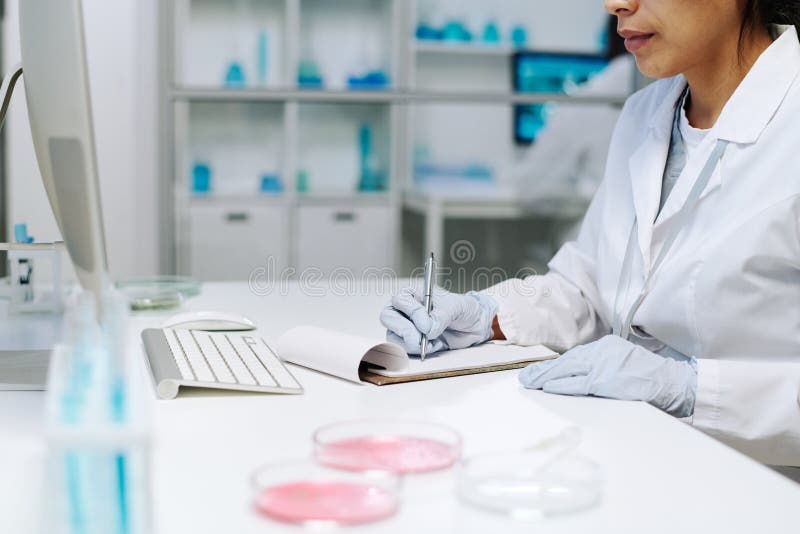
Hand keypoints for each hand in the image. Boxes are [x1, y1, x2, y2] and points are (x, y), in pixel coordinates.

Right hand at [380, 285, 497, 355]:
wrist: (473, 326)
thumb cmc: (463, 309)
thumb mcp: (456, 307)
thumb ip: (440, 316)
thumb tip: (427, 329)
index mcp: (412, 295)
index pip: (399, 301)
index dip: (412, 314)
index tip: (427, 325)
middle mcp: (404, 310)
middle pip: (388, 318)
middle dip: (405, 331)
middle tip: (422, 339)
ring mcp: (405, 328)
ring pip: (393, 337)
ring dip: (413, 344)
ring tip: (433, 343)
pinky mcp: (411, 344)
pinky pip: (404, 351)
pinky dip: (418, 352)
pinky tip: (434, 347)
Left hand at [519, 335, 697, 417]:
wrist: (673, 382)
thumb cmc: (651, 377)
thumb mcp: (624, 362)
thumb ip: (603, 365)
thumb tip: (579, 376)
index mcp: (607, 346)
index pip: (575, 356)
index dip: (556, 365)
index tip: (541, 371)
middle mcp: (602, 351)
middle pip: (567, 361)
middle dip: (544, 370)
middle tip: (526, 377)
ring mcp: (603, 365)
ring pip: (567, 370)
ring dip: (546, 377)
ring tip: (530, 382)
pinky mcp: (606, 381)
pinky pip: (578, 384)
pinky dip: (561, 385)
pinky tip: (547, 387)